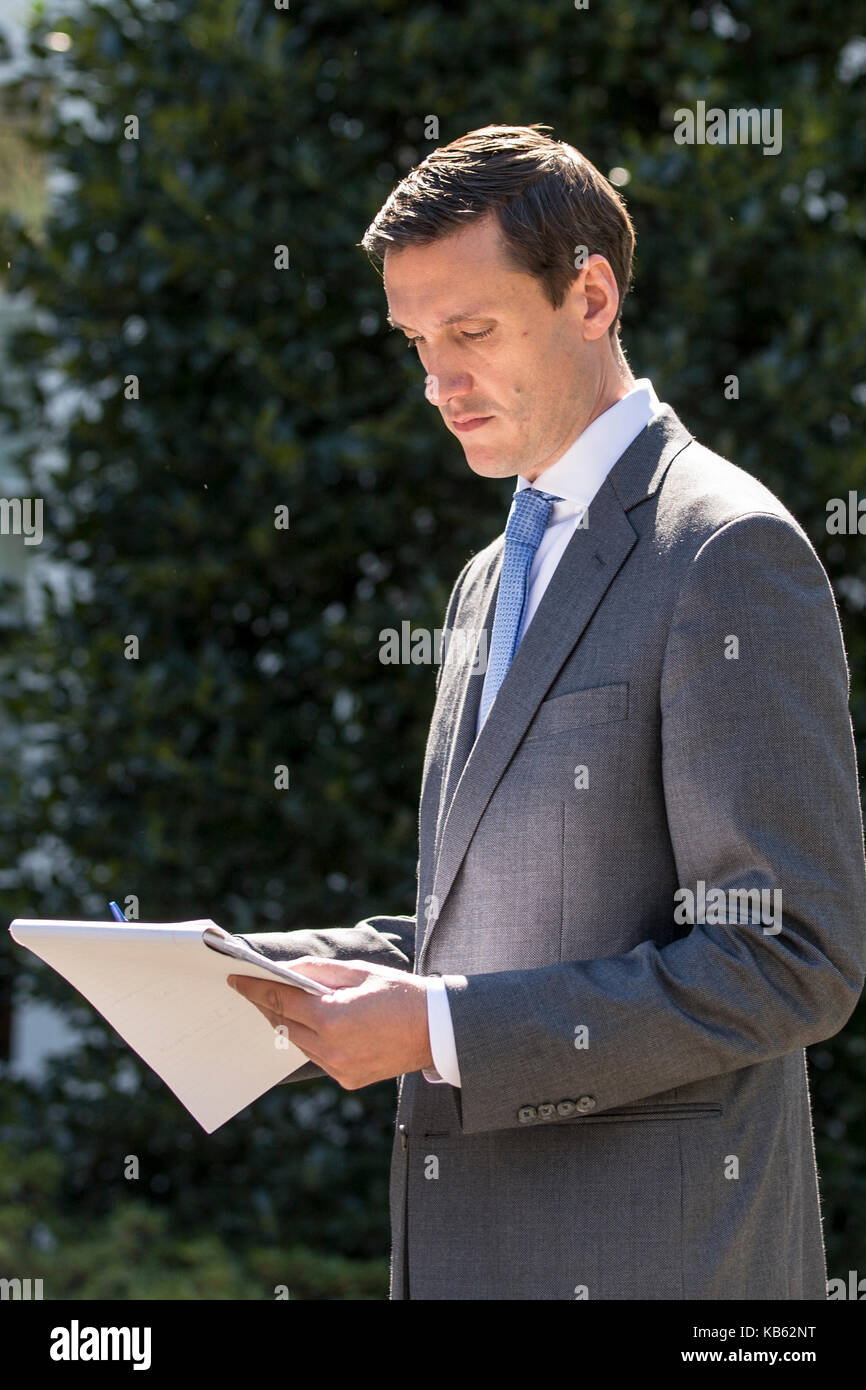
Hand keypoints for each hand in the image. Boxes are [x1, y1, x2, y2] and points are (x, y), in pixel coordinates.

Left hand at [227, 958, 434, 1088]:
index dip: (255, 987)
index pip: (280, 999)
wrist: (438, 1031)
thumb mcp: (359, 972)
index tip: (236, 978)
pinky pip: (317, 1057)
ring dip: (286, 1023)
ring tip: (277, 1004)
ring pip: (297, 1043)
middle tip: (250, 988)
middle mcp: (330, 1047)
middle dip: (266, 1004)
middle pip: (283, 1023)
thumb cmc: (401, 994)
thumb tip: (286, 972)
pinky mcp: (347, 1079)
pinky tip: (309, 1025)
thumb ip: (317, 972)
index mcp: (332, 1016)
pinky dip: (309, 1040)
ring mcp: (338, 1068)